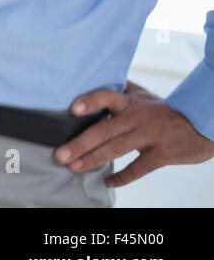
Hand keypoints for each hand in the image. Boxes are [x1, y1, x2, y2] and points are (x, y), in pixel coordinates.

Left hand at [55, 80, 213, 186]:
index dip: (90, 101)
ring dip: (92, 159)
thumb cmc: (162, 110)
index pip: (107, 96)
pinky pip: (139, 168)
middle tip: (60, 154)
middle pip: (104, 130)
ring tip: (73, 166)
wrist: (199, 124)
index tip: (72, 109)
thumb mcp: (141, 95)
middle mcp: (137, 118)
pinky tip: (108, 181)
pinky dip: (123, 177)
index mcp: (130, 102)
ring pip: (116, 149)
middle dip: (80, 144)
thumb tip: (92, 78)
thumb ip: (118, 89)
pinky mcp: (162, 154)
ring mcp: (149, 136)